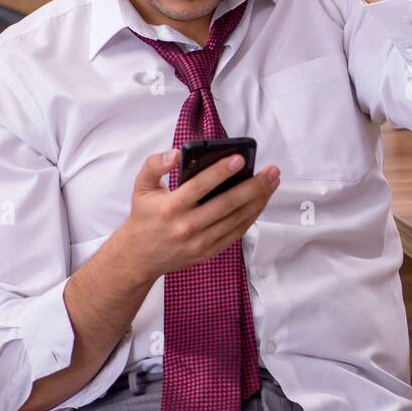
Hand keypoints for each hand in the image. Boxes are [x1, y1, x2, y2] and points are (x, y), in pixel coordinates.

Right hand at [116, 148, 279, 284]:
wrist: (139, 257)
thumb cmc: (144, 218)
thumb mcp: (141, 187)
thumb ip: (154, 165)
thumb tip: (175, 153)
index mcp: (170, 208)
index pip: (199, 187)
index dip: (220, 172)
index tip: (239, 159)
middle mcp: (187, 226)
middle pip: (226, 204)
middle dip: (253, 186)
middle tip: (271, 171)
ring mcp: (200, 242)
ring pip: (236, 219)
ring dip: (258, 200)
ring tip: (272, 183)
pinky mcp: (209, 251)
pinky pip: (236, 233)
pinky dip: (251, 217)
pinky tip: (261, 202)